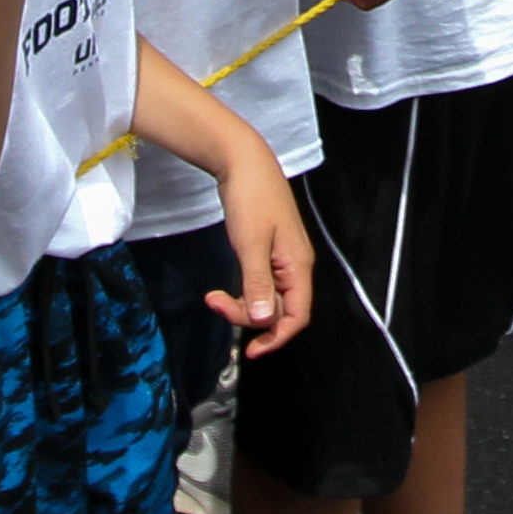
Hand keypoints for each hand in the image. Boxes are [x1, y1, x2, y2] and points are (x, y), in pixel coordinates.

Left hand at [209, 156, 314, 359]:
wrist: (244, 161)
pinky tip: (225, 290)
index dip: (277, 338)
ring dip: (244, 305)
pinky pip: (262, 284)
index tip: (250, 351)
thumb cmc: (251, 199)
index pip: (297, 316)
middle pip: (281, 310)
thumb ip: (258, 283)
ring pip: (269, 298)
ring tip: (214, 298)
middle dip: (250, 318)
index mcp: (298, 266)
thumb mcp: (251, 243)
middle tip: (216, 305)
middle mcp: (295, 266)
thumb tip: (265, 320)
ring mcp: (283, 258)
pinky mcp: (269, 251)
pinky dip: (245, 292)